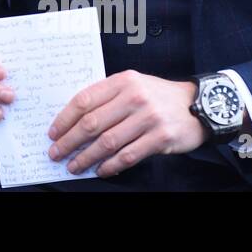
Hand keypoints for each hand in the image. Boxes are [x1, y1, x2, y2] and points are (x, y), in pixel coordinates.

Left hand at [47, 70, 204, 177]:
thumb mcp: (132, 84)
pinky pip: (128, 156)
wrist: (199, 106)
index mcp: (122, 81)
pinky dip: (110, 166)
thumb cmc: (158, 96)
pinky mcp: (160, 138)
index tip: (53, 133)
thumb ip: (106, 96)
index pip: (84, 100)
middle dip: (69, 141)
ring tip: (74, 166)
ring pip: (107, 143)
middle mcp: (134, 97)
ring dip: (86, 157)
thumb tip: (73, 119)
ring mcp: (148, 118)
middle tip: (56, 153)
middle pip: (92, 123)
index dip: (65, 119)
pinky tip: (100, 171)